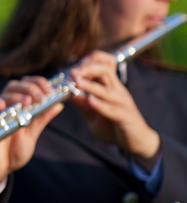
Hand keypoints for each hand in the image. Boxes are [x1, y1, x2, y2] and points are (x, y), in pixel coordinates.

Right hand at [0, 75, 63, 191]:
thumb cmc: (13, 152)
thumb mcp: (32, 134)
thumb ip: (42, 119)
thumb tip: (59, 105)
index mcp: (18, 108)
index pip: (26, 86)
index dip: (38, 83)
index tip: (50, 90)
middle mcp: (6, 108)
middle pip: (14, 86)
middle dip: (29, 87)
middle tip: (41, 96)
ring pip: (3, 95)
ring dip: (16, 96)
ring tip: (28, 102)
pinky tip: (4, 105)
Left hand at [69, 51, 160, 169]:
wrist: (136, 142)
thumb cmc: (114, 125)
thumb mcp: (93, 113)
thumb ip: (82, 104)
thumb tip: (67, 93)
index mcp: (110, 87)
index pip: (104, 64)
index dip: (90, 61)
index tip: (74, 67)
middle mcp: (118, 91)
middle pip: (106, 70)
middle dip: (88, 68)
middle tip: (73, 72)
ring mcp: (122, 103)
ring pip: (108, 89)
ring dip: (91, 86)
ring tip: (77, 82)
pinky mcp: (125, 117)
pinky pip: (113, 109)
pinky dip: (101, 105)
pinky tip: (90, 101)